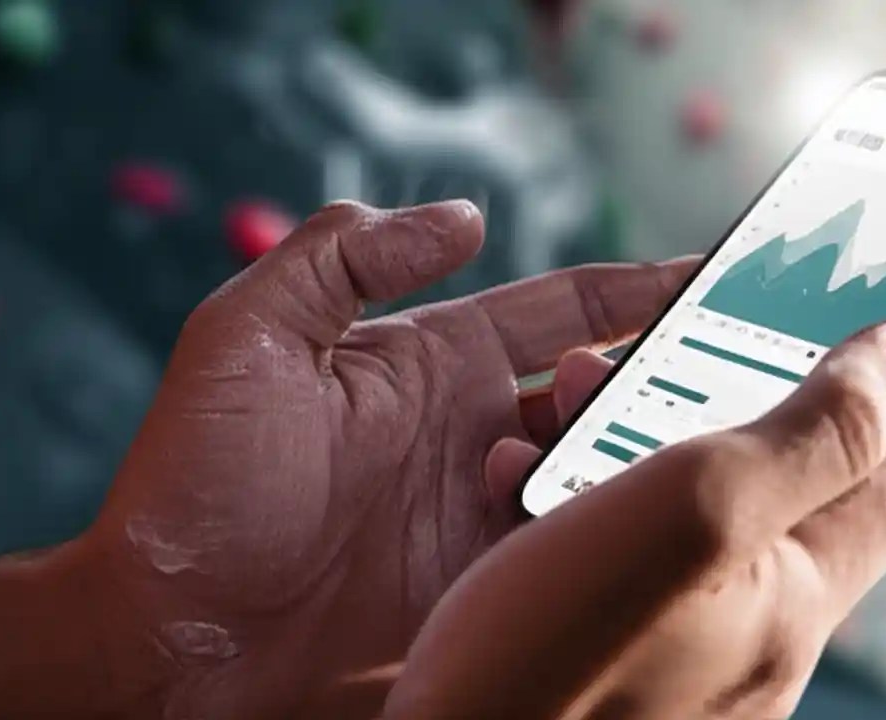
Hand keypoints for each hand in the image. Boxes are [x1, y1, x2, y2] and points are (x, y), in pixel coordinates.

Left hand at [82, 200, 695, 717]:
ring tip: (637, 449)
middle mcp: (476, 431)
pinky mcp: (493, 590)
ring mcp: (488, 514)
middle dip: (652, 375)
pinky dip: (604, 536)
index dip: (637, 288)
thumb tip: (464, 216)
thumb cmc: (196, 482)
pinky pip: (575, 553)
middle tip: (700, 374)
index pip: (563, 308)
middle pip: (601, 388)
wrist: (174, 633)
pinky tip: (617, 524)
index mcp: (435, 362)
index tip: (711, 273)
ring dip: (628, 455)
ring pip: (601, 470)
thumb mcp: (247, 336)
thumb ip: (344, 256)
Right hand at [386, 321, 885, 718]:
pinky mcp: (615, 679)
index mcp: (794, 601)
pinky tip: (519, 501)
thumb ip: (815, 433)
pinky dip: (580, 519)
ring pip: (684, 530)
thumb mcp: (696, 507)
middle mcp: (752, 644)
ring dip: (625, 455)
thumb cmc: (547, 657)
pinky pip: (622, 577)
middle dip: (704, 412)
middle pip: (774, 499)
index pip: (885, 483)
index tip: (782, 350)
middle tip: (625, 376)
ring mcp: (683, 669)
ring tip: (554, 425)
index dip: (851, 404)